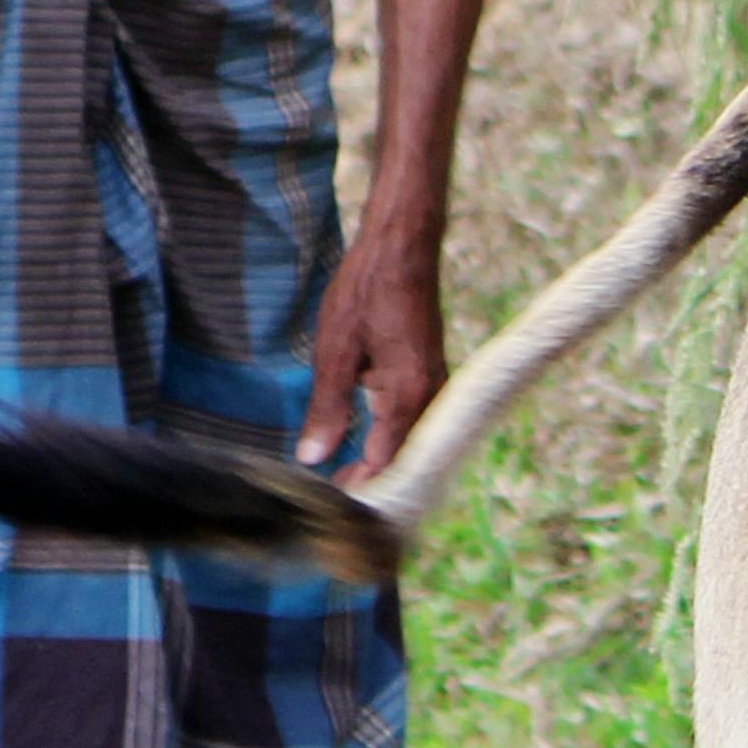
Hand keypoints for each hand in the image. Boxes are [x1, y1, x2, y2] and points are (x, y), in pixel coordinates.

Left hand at [307, 220, 449, 475]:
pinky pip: (414, 420)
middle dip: (371, 481)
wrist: (401, 246)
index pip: (386, 463)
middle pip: (403, 459)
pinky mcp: (429, 373)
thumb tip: (313, 458)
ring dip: (381, 462)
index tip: (330, 501)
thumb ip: (328, 409)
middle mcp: (431, 397)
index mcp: (407, 395)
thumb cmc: (366, 291)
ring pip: (410, 441)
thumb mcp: (334, 351)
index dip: (360, 488)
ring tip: (344, 477)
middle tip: (333, 496)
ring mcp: (434, 385)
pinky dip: (390, 438)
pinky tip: (365, 444)